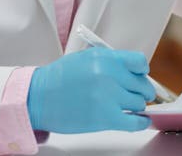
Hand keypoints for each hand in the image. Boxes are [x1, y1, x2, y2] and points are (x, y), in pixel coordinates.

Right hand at [27, 48, 154, 132]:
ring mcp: (108, 96)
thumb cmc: (59, 79)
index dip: (142, 71)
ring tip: (126, 107)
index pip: (139, 62)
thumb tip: (132, 71)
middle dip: (140, 91)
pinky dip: (139, 123)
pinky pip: (134, 122)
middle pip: (142, 84)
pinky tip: (138, 121)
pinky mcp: (106, 118)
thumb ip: (110, 62)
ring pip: (139, 103)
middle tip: (136, 94)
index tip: (141, 76)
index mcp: (105, 58)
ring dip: (135, 106)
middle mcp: (109, 75)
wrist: (38, 98)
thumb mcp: (85, 58)